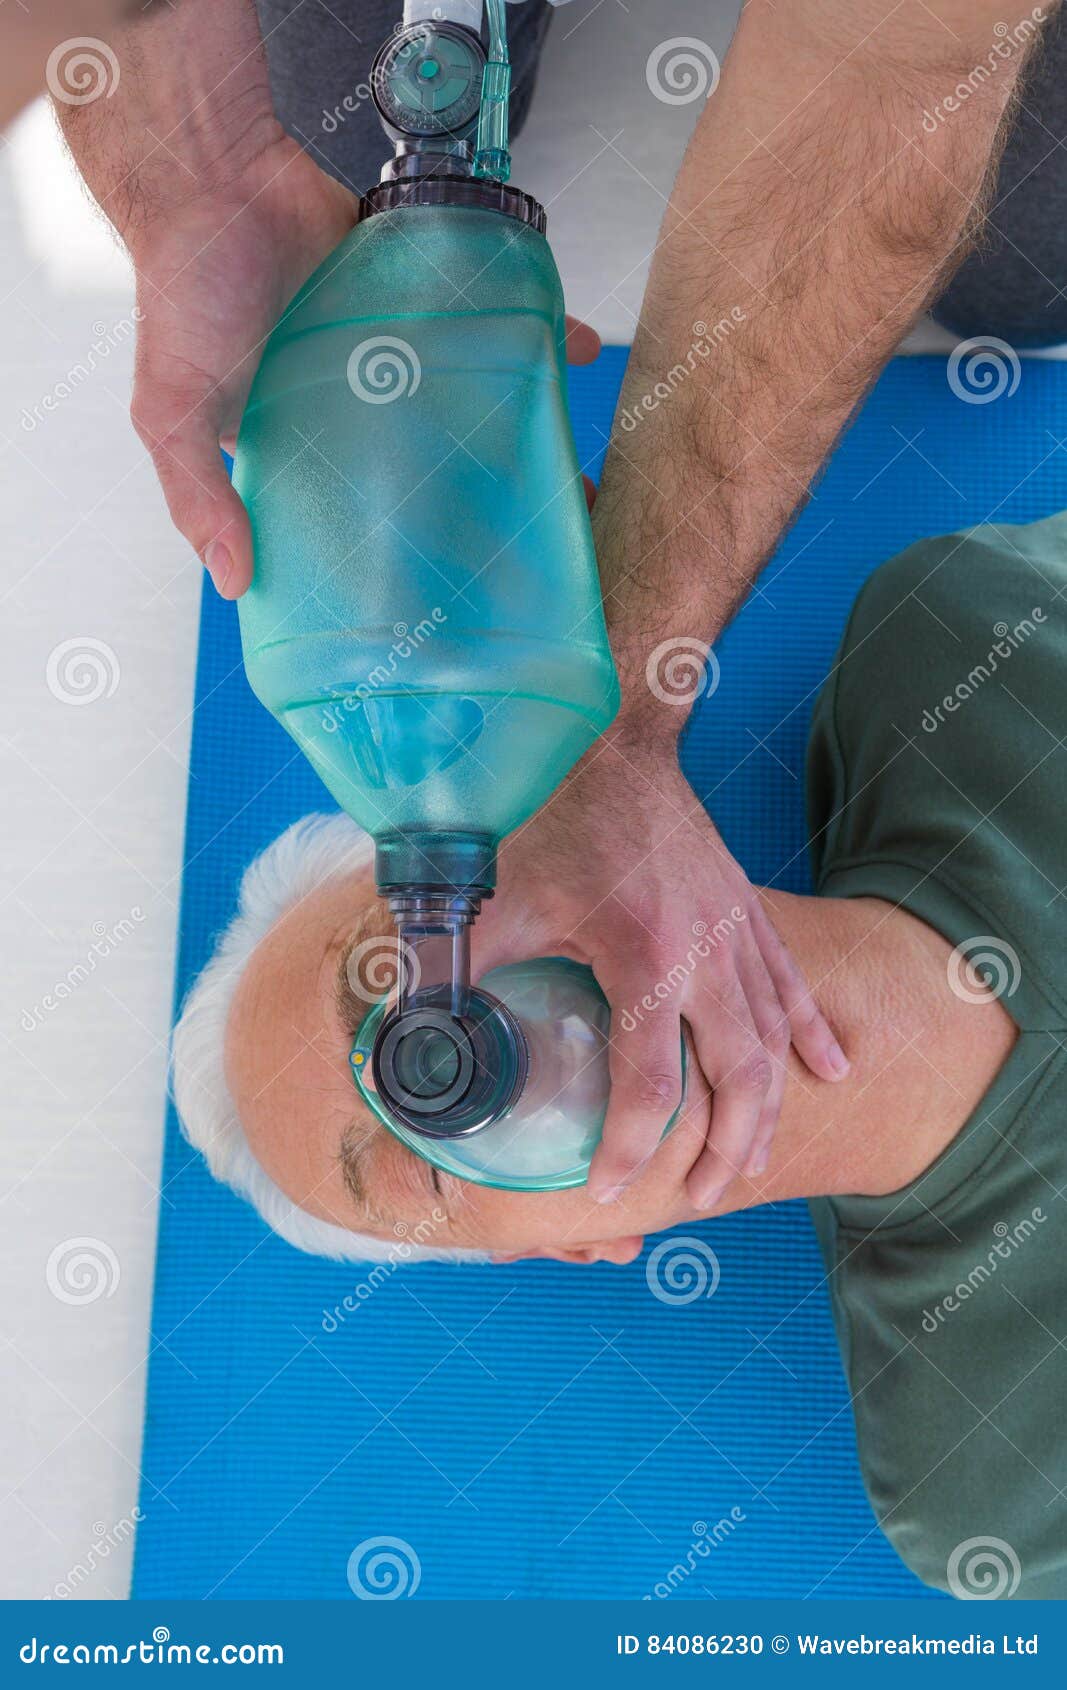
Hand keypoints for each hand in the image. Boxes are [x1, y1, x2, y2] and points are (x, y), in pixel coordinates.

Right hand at [130, 159, 600, 597]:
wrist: (219, 169)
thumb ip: (196, 492)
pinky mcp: (423, 293)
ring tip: (569, 455)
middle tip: (533, 532)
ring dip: (520, 421)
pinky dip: (531, 333)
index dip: (394, 555)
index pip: (350, 518)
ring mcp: (394, 352)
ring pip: (467, 398)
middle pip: (425, 466)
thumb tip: (232, 581)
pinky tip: (575, 351)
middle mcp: (350, 408)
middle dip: (478, 498)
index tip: (447, 594)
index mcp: (294, 449)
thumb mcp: (171, 408)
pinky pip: (486, 319)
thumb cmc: (185, 288)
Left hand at [499, 738, 848, 1208]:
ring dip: (768, 1111)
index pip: (650, 1085)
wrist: (613, 744)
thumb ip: (458, 972)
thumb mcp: (499, 902)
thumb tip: (408, 1032)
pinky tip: (830, 1072)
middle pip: (740, 1080)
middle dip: (724, 1151)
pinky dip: (812, 1035)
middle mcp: (707, 956)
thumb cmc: (553, 820)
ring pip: (776, 1043)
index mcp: (644, 960)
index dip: (631, 1149)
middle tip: (700, 1201)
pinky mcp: (750, 912)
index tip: (610, 1192)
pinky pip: (795, 987)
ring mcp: (738, 934)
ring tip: (752, 1165)